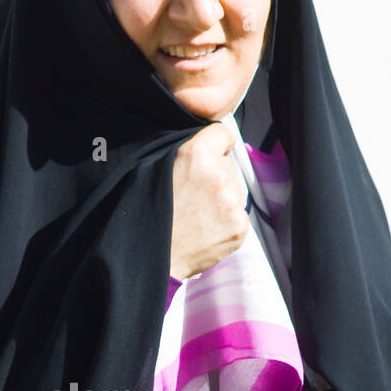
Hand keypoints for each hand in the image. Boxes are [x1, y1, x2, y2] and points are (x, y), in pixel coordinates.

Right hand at [169, 122, 248, 280]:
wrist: (154, 257)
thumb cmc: (151, 215)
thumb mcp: (157, 170)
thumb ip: (186, 155)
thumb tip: (206, 146)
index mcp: (196, 154)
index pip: (223, 133)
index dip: (216, 145)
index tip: (212, 155)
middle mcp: (218, 174)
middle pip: (228, 166)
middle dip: (216, 177)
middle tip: (194, 196)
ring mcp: (231, 201)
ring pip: (235, 192)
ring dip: (223, 201)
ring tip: (199, 216)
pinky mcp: (239, 225)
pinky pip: (239, 216)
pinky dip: (227, 223)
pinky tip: (207, 229)